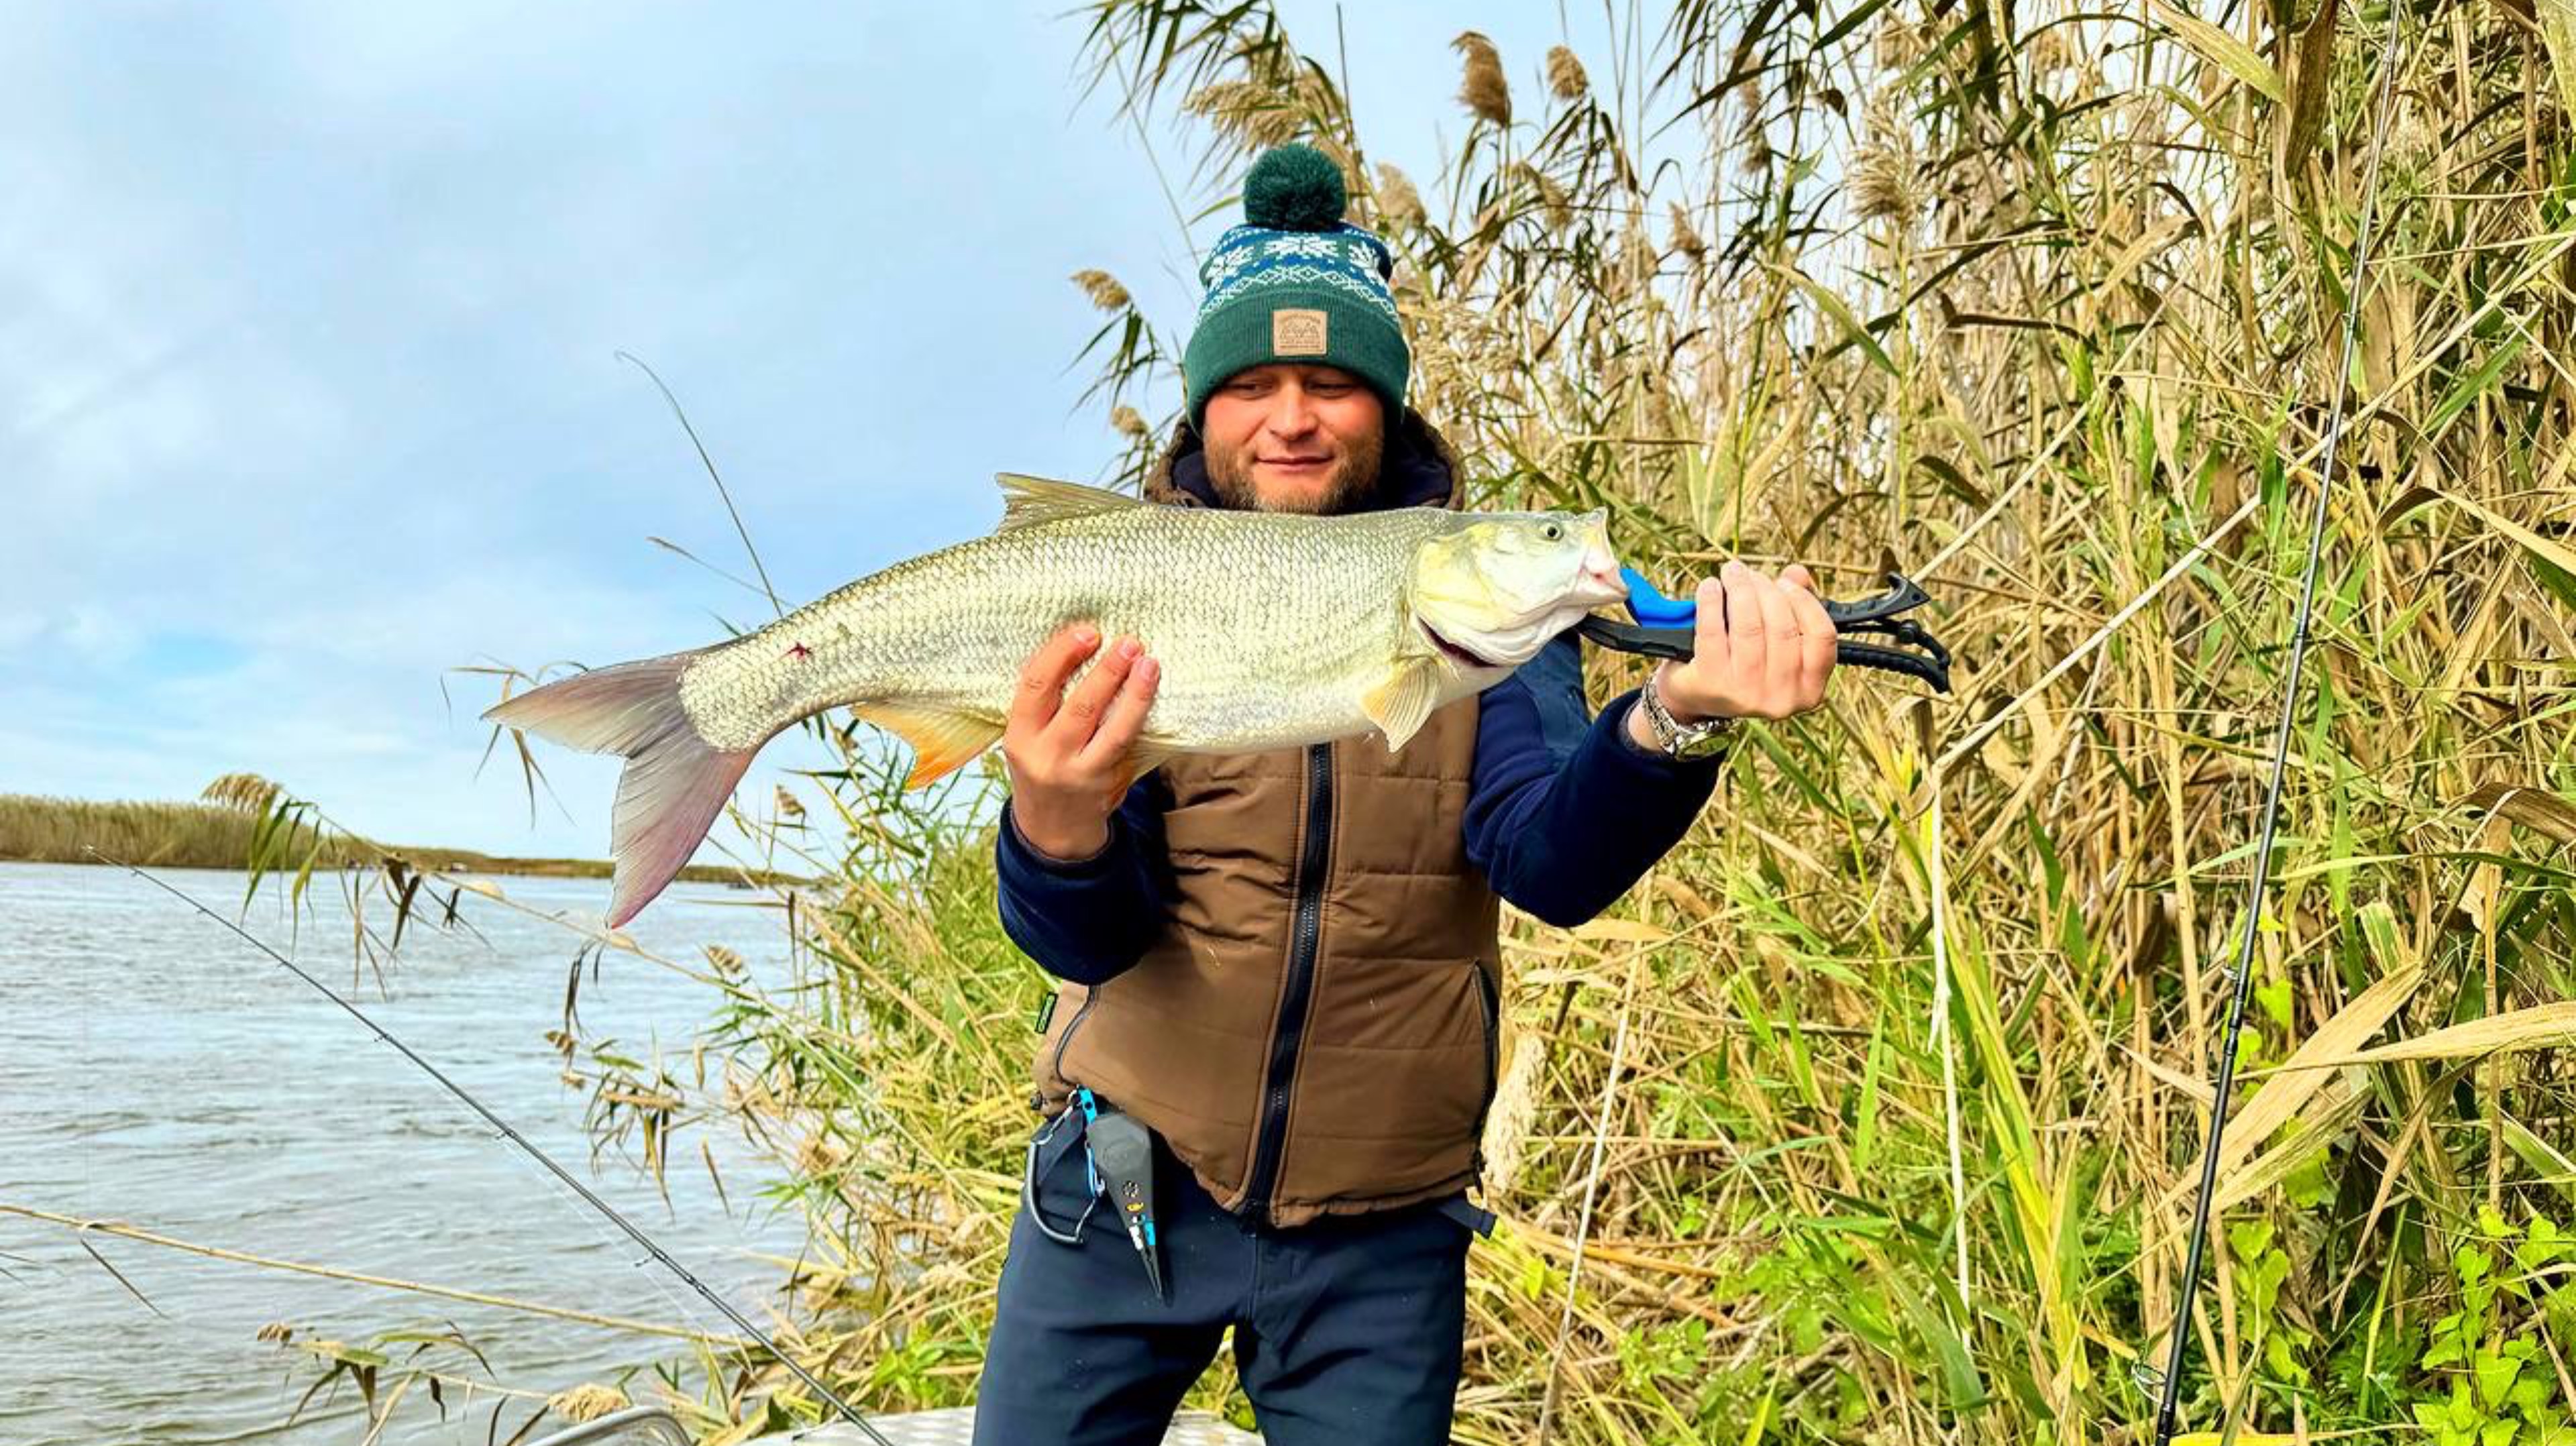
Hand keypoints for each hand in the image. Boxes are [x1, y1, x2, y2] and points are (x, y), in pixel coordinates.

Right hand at [1003, 625, 1159, 860]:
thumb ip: (1044, 701)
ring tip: (1149, 664)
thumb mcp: (1027, 735)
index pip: (1036, 685)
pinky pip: (1127, 745)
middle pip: (1080, 706)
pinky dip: (1140, 716)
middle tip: (1129, 642)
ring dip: (1135, 693)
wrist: (1052, 828)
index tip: (1087, 632)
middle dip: (1108, 670)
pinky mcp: (1106, 785)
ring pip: (1113, 729)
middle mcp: (1046, 756)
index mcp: (1018, 735)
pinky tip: (1151, 693)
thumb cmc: (1042, 764)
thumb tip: (1081, 643)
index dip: (1062, 654)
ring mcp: (1079, 773)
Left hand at [1640, 560, 1835, 727]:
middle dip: (1766, 589)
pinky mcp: (1713, 684)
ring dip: (1740, 590)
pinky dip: (1711, 602)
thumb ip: (1793, 606)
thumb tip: (1797, 573)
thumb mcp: (1775, 641)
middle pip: (1783, 627)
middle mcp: (1783, 698)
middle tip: (1750, 574)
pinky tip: (1709, 587)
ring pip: (1750, 627)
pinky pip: (1713, 632)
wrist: (1699, 697)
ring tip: (1732, 573)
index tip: (1785, 581)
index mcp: (1809, 689)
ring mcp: (1747, 694)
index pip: (1822, 636)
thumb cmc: (1745, 662)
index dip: (1804, 601)